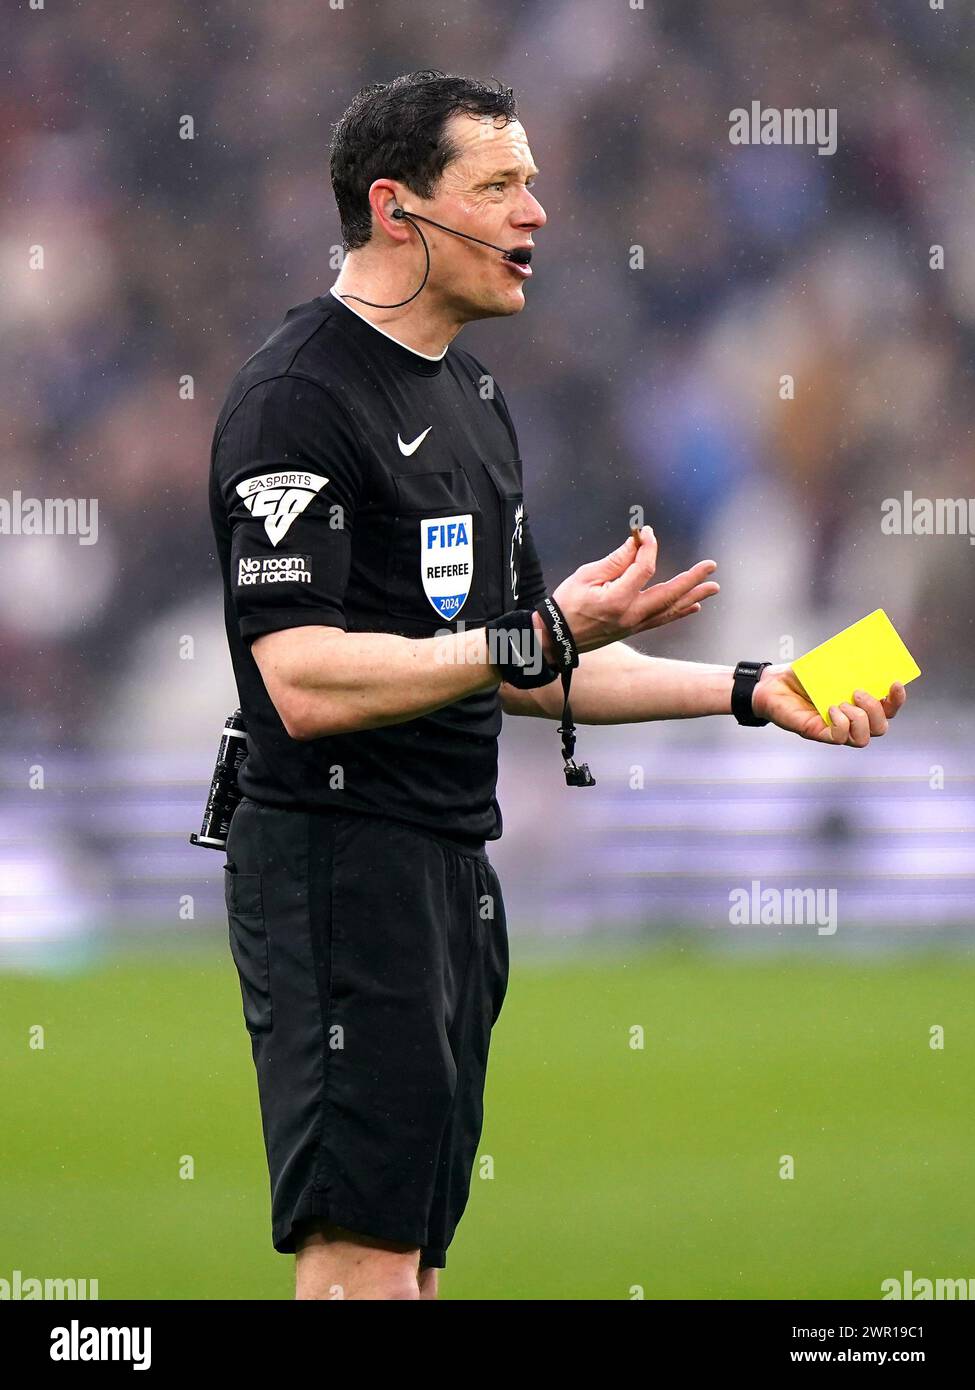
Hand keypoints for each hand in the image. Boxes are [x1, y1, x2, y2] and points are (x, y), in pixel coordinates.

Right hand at [545, 526, 719, 656]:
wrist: (556, 638)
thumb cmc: (567, 603)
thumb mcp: (587, 575)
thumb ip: (616, 559)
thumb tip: (638, 541)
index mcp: (617, 599)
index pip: (644, 569)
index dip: (648, 548)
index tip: (646, 533)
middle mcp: (631, 615)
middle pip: (668, 594)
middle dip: (691, 579)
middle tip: (711, 566)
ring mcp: (634, 625)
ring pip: (669, 609)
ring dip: (692, 596)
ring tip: (713, 587)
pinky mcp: (633, 630)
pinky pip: (662, 620)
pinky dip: (678, 612)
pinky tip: (694, 606)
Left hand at [751, 664, 907, 744]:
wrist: (772, 684)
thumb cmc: (802, 675)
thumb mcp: (828, 664)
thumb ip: (848, 663)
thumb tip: (869, 652)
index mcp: (858, 703)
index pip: (888, 708)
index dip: (897, 699)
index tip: (895, 682)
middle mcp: (851, 719)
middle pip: (880, 727)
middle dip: (877, 710)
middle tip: (858, 691)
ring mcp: (836, 729)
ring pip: (864, 738)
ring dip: (859, 719)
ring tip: (843, 702)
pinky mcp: (818, 733)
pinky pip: (840, 739)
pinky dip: (840, 724)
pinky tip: (829, 708)